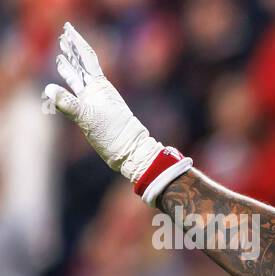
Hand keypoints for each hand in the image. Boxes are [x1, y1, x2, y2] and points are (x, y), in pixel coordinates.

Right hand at [42, 22, 163, 185]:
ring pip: (80, 79)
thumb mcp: (88, 118)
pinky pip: (79, 95)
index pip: (86, 58)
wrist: (131, 152)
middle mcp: (98, 91)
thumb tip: (49, 90)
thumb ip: (68, 103)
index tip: (68, 30)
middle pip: (82, 66)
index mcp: (99, 86)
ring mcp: (96, 101)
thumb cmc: (114, 135)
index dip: (77, 43)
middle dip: (72, 52)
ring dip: (70, 67)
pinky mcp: (94, 113)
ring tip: (61, 57)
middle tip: (63, 37)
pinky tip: (66, 85)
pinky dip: (70, 87)